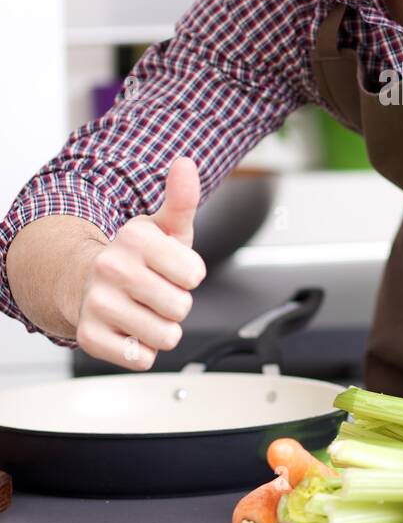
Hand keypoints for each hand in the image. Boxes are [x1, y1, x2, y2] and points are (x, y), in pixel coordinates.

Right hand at [75, 157, 206, 369]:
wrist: (86, 281)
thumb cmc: (138, 257)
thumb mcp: (164, 227)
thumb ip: (181, 199)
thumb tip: (186, 164)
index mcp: (134, 237)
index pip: (195, 274)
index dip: (189, 275)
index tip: (171, 267)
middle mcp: (110, 267)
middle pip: (181, 308)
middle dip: (176, 304)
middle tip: (155, 291)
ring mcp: (97, 303)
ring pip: (165, 336)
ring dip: (161, 328)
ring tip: (143, 310)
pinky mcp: (91, 337)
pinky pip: (142, 358)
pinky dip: (142, 349)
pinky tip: (128, 329)